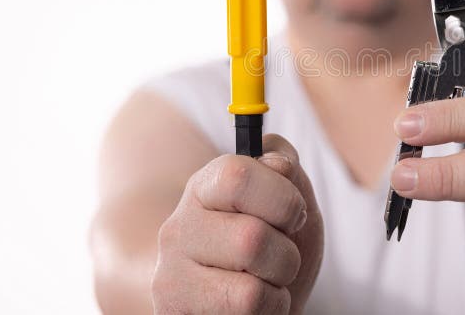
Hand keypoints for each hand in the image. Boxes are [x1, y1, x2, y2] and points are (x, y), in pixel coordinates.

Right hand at [152, 134, 323, 313]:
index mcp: (205, 187)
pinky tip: (253, 305)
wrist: (257, 302)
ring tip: (265, 282)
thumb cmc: (276, 245)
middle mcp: (178, 228)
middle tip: (280, 256)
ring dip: (277, 287)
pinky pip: (246, 313)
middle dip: (287, 254)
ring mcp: (171, 277)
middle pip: (250, 238)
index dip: (282, 198)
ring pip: (250, 288)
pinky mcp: (176, 314)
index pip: (237, 176)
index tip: (293, 216)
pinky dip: (270, 311)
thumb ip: (287, 166)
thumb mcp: (291, 199)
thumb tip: (277, 163)